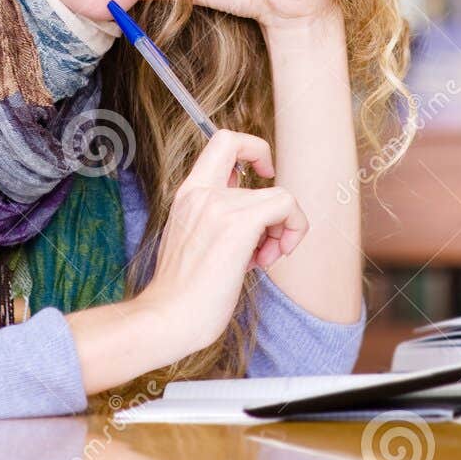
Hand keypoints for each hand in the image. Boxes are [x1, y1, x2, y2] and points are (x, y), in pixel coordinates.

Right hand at [135, 128, 308, 357]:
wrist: (167, 318)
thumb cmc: (183, 292)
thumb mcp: (193, 239)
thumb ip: (216, 217)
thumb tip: (255, 219)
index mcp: (188, 193)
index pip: (221, 141)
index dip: (249, 149)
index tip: (259, 175)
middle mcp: (201, 192)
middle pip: (243, 146)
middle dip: (268, 167)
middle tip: (273, 216)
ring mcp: (219, 206)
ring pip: (278, 193)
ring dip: (282, 228)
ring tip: (263, 259)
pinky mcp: (238, 224)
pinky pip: (286, 205)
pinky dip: (292, 230)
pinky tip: (269, 259)